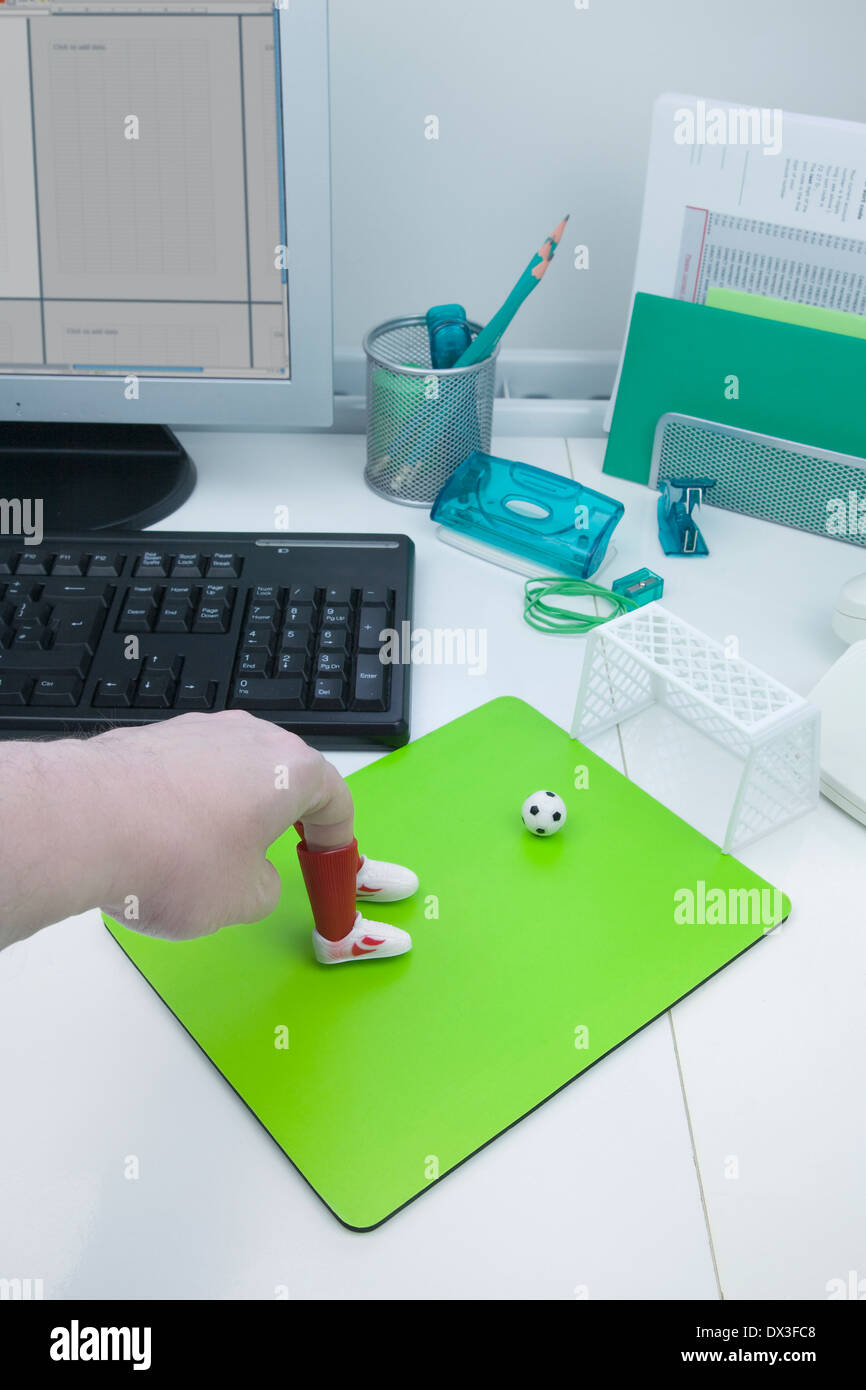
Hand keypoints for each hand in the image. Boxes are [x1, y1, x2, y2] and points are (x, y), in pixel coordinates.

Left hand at [93, 710, 323, 939]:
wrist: (82, 824)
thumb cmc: (175, 857)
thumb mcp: (244, 899)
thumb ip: (264, 887)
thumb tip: (252, 877)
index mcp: (290, 768)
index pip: (334, 796)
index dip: (336, 837)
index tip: (328, 861)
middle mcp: (248, 736)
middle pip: (281, 778)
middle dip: (281, 819)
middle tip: (273, 859)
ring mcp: (195, 731)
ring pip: (230, 772)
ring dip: (230, 811)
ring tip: (206, 860)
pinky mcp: (148, 739)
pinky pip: (185, 773)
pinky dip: (185, 805)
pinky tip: (162, 843)